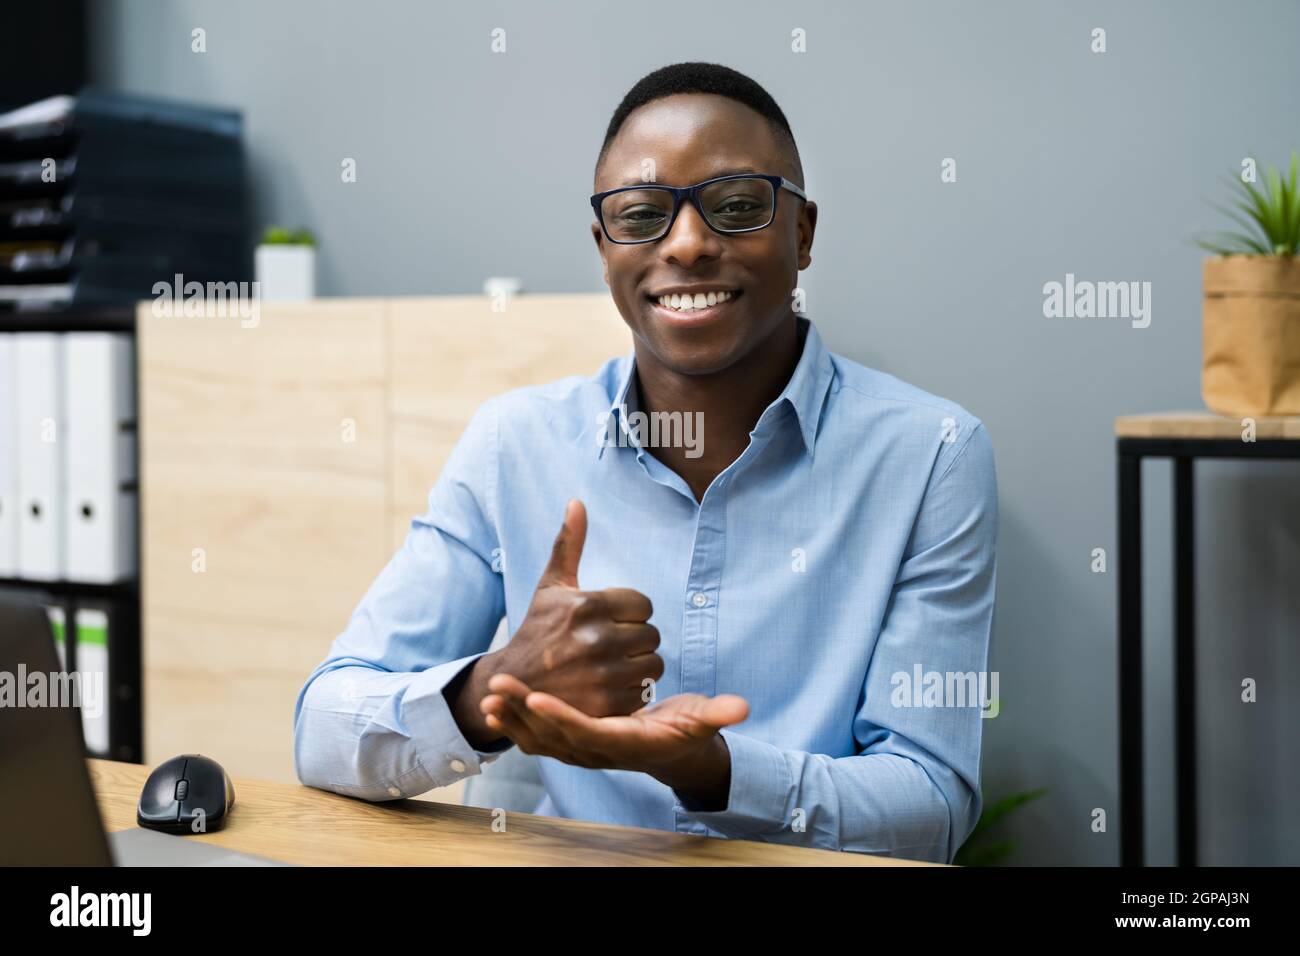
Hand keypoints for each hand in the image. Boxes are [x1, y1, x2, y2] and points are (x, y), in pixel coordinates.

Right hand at [479, 499, 663, 717]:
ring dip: (639, 665)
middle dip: (635, 639)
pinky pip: (645, 690)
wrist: (513, 686)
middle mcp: (596, 639)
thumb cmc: (538, 631)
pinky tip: (610, 687)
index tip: (610, 621)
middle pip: (652, 634)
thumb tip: (576, 502)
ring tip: (613, 666)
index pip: (644, 604)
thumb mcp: (551, 587)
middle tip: (611, 646)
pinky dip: (633, 690)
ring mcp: (602, 675)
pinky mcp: (607, 705)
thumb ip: (568, 544)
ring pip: (654, 663)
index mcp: (587, 605)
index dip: (630, 612)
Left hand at [480, 672, 748, 790]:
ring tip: (488, 692)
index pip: (588, 733)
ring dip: (512, 717)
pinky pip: (535, 738)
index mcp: (625, 742)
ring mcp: (580, 751)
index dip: (562, 718)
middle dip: (523, 714)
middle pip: (554, 736)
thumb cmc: (685, 729)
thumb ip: (718, 713)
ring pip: (539, 738)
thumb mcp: (702, 720)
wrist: (670, 751)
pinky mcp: (570, 743)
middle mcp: (597, 751)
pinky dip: (513, 724)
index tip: (537, 699)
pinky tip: (492, 702)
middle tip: (497, 687)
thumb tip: (741, 707)